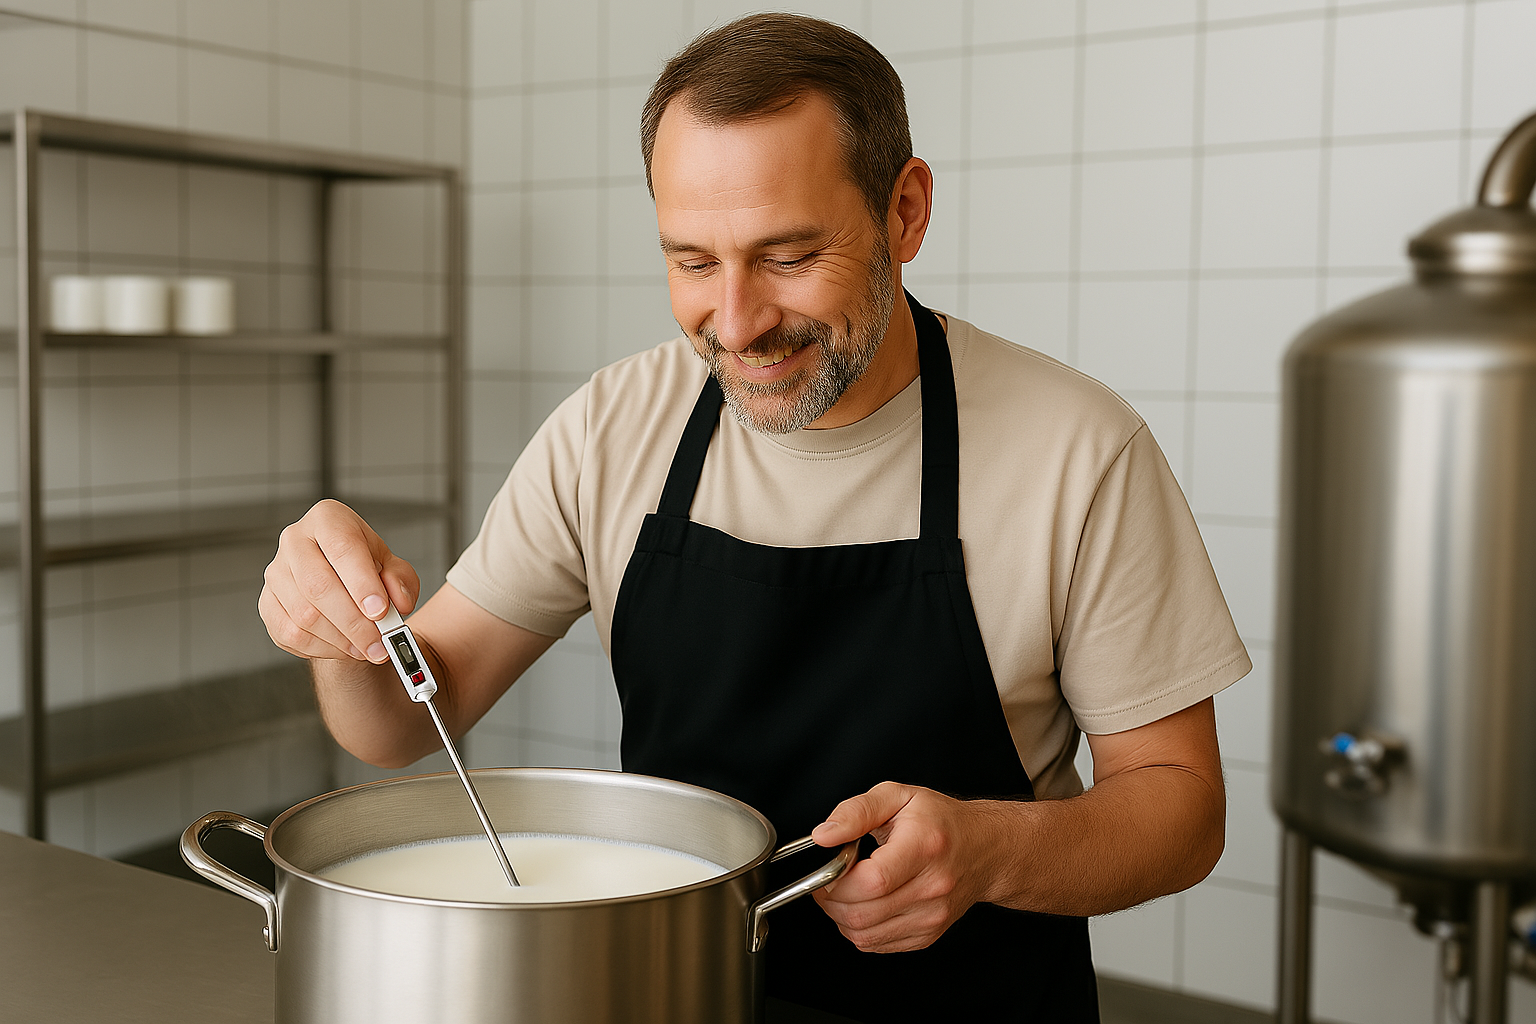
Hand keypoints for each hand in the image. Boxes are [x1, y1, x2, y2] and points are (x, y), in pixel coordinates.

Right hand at [259, 499, 420, 663]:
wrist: (341, 582)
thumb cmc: (365, 568)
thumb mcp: (392, 566)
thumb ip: (401, 580)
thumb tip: (399, 601)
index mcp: (328, 519)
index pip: (342, 549)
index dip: (362, 584)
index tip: (380, 612)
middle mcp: (295, 541)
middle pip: (318, 585)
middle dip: (353, 622)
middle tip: (379, 644)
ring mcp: (276, 573)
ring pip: (303, 614)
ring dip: (341, 639)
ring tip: (367, 647)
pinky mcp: (267, 604)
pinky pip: (290, 634)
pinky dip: (322, 648)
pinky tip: (344, 648)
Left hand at [809, 781, 1002, 952]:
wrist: (984, 849)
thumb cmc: (940, 821)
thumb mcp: (897, 797)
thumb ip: (856, 811)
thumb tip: (823, 835)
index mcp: (924, 847)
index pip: (871, 881)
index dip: (837, 881)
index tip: (830, 868)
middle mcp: (933, 888)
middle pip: (863, 914)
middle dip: (831, 901)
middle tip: (831, 879)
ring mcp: (932, 917)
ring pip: (865, 936)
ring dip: (842, 917)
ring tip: (847, 891)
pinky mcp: (928, 936)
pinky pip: (877, 945)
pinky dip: (860, 929)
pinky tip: (866, 904)